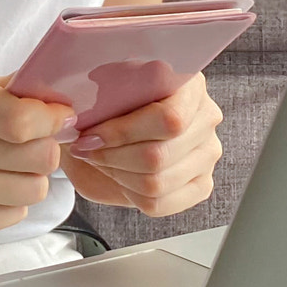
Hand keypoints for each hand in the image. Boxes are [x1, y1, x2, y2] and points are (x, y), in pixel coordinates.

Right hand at [0, 73, 71, 238]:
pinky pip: (16, 215)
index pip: (21, 120)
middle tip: (30, 143)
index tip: (57, 117)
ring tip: (7, 167)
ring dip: (31, 177)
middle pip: (39, 157)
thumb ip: (15, 89)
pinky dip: (12, 202)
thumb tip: (64, 103)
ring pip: (35, 190)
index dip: (51, 119)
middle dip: (45, 147)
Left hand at [63, 72, 222, 217]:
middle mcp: (206, 117)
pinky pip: (160, 203)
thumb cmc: (106, 103)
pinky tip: (120, 175)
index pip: (169, 119)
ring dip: (117, 174)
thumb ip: (97, 90)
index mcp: (188, 82)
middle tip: (86, 149)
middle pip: (159, 155)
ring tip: (100, 159)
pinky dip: (130, 193)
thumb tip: (80, 111)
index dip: (123, 133)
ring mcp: (207, 153)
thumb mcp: (98, 86)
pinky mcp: (201, 184)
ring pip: (157, 183)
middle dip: (111, 156)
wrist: (108, 126)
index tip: (88, 135)